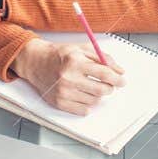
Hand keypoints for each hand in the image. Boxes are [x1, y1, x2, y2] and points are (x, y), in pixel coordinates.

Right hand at [11, 39, 125, 115]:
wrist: (35, 62)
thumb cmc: (59, 55)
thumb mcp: (81, 49)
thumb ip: (103, 57)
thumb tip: (119, 71)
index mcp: (75, 62)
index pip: (104, 74)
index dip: (117, 79)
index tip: (122, 81)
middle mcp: (68, 78)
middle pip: (101, 90)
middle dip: (110, 88)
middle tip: (109, 85)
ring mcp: (63, 92)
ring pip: (94, 101)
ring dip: (97, 95)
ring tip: (91, 87)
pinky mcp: (59, 103)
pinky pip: (83, 110)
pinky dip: (88, 104)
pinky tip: (83, 95)